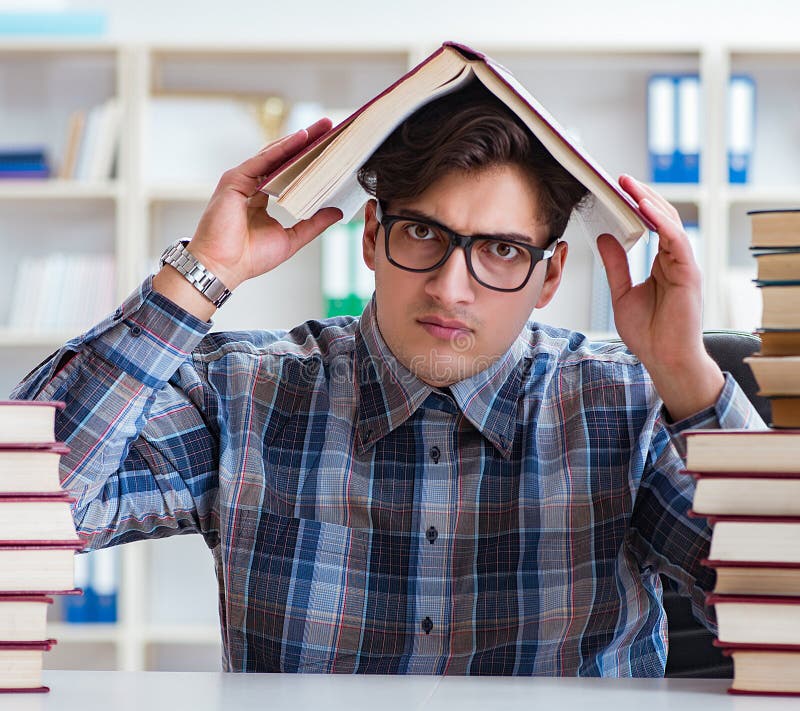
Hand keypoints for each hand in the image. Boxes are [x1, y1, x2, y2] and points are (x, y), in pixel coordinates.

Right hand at [187, 118, 342, 291]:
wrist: (223, 267)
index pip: (288, 174)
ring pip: (274, 154)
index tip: (331, 150)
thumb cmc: (249, 257)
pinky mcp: (235, 179)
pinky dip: (283, 147)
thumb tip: (337, 212)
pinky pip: (263, 159)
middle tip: (330, 128)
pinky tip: (302, 138)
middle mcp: (251, 186)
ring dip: (299, 140)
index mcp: (261, 199)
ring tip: (322, 129)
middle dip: (307, 143)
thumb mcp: (292, 238)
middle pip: (283, 159)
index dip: (308, 161)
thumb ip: (314, 224)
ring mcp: (242, 180)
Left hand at [596, 175, 723, 420]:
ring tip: (630, 186)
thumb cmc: (648, 333)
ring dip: (650, 202)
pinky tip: (645, 208)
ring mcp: (684, 265)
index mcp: (663, 263)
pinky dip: (662, 222)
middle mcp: (676, 260)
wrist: (664, 360)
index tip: (617, 190)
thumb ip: (616, 265)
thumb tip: (605, 237)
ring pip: (671, 223)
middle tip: (620, 179)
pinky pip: (677, 240)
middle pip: (663, 218)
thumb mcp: (621, 293)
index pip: (652, 225)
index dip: (637, 206)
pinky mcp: (689, 273)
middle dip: (642, 196)